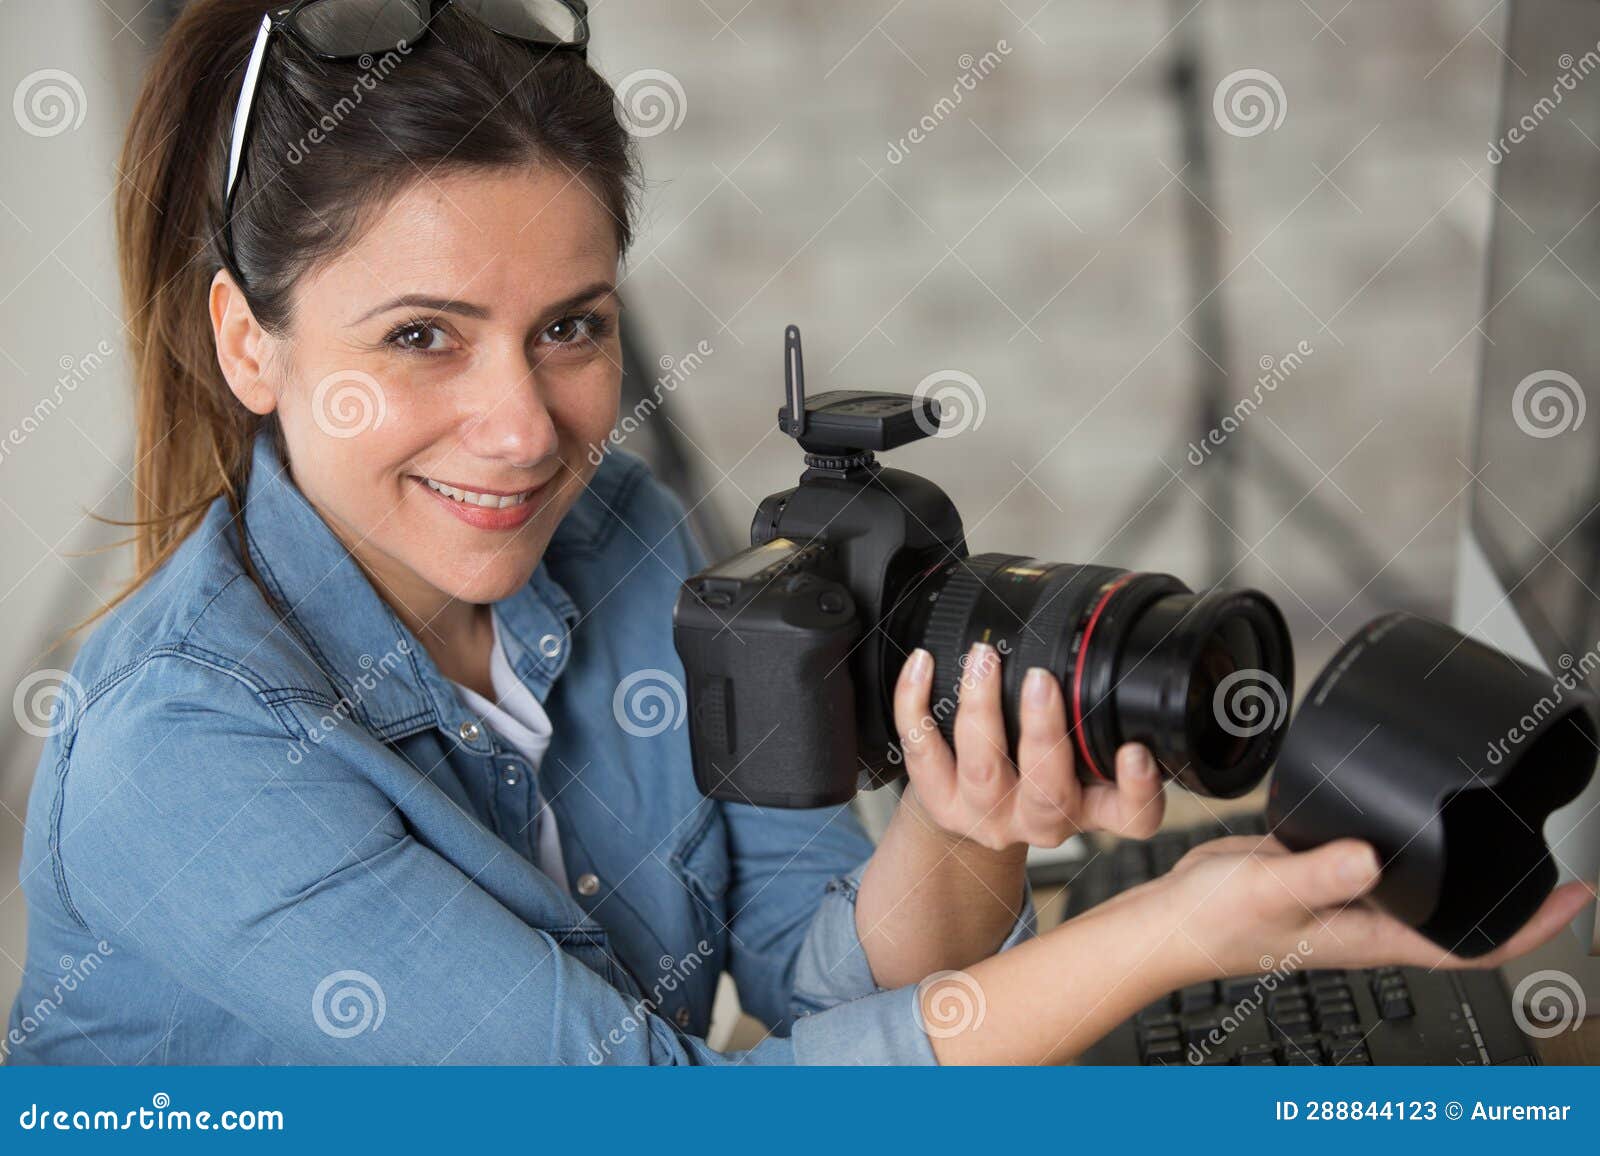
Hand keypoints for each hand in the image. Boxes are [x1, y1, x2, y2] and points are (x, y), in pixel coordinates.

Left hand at [892, 641, 1165, 852]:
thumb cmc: (1040, 768)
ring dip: (982, 708)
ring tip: (983, 659)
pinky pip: (921, 752)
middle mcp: (1043, 819)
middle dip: (1044, 732)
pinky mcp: (940, 802)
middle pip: (1047, 789)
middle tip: (1042, 680)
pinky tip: (922, 665)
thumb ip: (1099, 721)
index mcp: (1093, 807)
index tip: (1135, 750)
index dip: (1140, 789)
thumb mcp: (1082, 754)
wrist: (976, 809)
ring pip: (982, 769)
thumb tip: (1115, 649)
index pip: (1133, 815)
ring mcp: (987, 816)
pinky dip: (916, 704)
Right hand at [1137, 833, 1597, 978]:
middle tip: (1560, 864)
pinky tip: (1416, 816)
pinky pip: (1386, 861)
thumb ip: (1318, 872)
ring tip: (1506, 835)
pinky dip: (1416, 845)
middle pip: (1462, 916)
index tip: (1576, 896)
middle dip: (1515, 896)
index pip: (1471, 942)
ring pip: (1427, 887)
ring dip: (1468, 869)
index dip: (1532, 927)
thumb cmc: (1212, 922)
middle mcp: (1371, 918)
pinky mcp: (1325, 869)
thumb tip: (1371, 858)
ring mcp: (1350, 896)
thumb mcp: (1267, 889)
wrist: (1170, 916)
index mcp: (1372, 933)